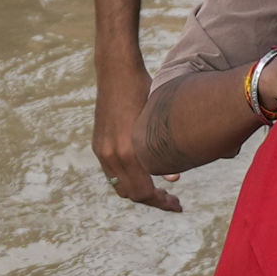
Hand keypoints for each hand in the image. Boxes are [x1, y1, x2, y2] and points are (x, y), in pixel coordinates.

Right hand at [92, 58, 180, 211]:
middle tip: (173, 200)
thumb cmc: (146, 91)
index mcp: (128, 152)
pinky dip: (128, 178)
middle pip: (131, 194)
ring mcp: (102, 150)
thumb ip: (165, 152)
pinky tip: (145, 173)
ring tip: (160, 190)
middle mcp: (111, 154)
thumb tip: (173, 180)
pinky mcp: (98, 144)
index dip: (162, 202)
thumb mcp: (160, 122)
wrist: (116, 71)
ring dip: (139, 191)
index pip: (144, 193)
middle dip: (153, 200)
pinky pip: (113, 172)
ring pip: (120, 185)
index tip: (178, 204)